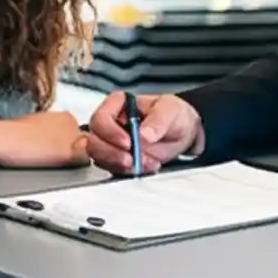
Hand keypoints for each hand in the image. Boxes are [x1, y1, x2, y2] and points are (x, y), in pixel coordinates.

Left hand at [0, 110, 88, 167]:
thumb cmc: (24, 145)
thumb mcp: (66, 154)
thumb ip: (86, 153)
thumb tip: (98, 154)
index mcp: (70, 119)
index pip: (88, 141)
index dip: (83, 157)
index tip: (75, 166)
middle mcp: (56, 118)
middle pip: (72, 144)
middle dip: (67, 157)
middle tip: (58, 168)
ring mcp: (40, 124)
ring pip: (55, 147)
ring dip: (51, 157)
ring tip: (42, 165)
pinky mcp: (26, 132)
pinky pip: (39, 148)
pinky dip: (37, 155)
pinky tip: (31, 161)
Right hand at [85, 92, 202, 174]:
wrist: (184, 132)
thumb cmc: (173, 114)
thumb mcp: (170, 110)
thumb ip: (157, 120)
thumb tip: (143, 135)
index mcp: (118, 105)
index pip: (101, 118)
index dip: (110, 132)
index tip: (128, 142)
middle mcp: (110, 123)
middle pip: (94, 141)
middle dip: (112, 154)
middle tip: (131, 160)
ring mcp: (112, 143)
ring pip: (100, 158)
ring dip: (121, 165)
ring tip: (145, 163)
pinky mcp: (118, 159)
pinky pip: (113, 169)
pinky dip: (129, 172)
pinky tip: (146, 166)